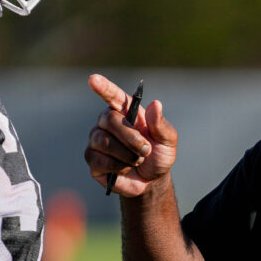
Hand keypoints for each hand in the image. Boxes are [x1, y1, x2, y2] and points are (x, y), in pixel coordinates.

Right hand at [85, 74, 178, 197]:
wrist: (151, 181)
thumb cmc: (158, 155)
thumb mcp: (168, 141)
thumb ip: (161, 124)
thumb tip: (156, 104)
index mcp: (127, 112)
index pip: (113, 95)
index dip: (103, 87)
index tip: (93, 79)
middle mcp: (108, 122)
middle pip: (109, 120)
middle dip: (130, 137)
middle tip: (145, 150)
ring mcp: (97, 140)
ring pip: (103, 141)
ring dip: (126, 154)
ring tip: (137, 160)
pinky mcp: (92, 159)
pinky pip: (99, 160)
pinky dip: (117, 167)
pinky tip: (124, 169)